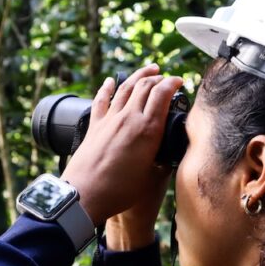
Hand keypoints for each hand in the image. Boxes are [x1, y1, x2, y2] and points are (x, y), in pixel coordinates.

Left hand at [60, 65, 184, 227]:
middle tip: (166, 77)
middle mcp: (128, 119)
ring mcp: (109, 120)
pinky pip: (101, 100)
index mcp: (148, 130)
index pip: (162, 94)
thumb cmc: (119, 191)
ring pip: (125, 88)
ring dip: (138, 75)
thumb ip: (163, 164)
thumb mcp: (151, 178)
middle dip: (158, 77)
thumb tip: (170, 159)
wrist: (84, 195)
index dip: (173, 83)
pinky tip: (110, 81)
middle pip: (144, 86)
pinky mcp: (94, 126)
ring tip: (149, 69)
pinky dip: (107, 88)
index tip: (180, 82)